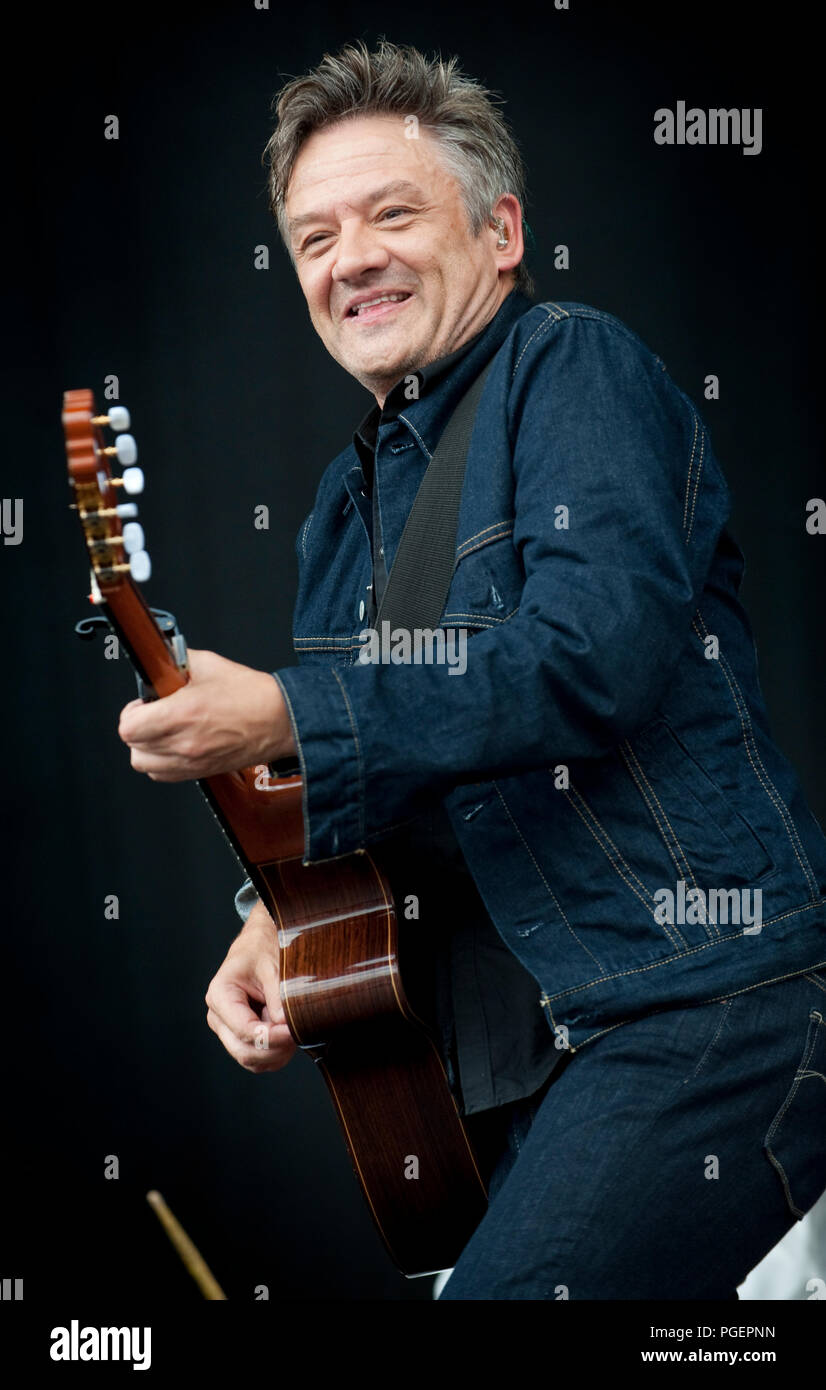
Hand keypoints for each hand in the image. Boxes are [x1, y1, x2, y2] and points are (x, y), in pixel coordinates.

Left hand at [118, 648, 295, 780]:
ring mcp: (192, 762)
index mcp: (182, 714)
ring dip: (146, 748)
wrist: (281, 720)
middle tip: (153, 714)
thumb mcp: (209, 664)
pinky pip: (163, 775)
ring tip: (162, 732)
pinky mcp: (201, 772)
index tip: (144, 703)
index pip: (129, 727)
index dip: (131, 713)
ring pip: (145, 765)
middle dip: (138, 728)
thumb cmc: (253, 696)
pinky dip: (161, 762)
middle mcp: (184, 743)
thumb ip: (178, 660)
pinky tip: (174, 745)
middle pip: (134, 748)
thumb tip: (159, 657)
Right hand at [205, 899, 297, 1072]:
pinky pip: (258, 1058)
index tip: (295, 1031)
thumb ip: (279, 997)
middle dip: (275, 1049)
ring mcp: (228, 1029)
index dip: (272, 1037)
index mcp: (220, 995)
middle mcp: (218, 1016)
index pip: (245, 1031)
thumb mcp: (273, 966)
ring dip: (277, 1053)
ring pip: (251, 1060)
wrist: (260, 941)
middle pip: (244, 1052)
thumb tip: (287, 1026)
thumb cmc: (263, 948)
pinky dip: (276, 1052)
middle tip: (299, 1034)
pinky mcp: (241, 1035)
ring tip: (293, 1029)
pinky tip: (287, 1033)